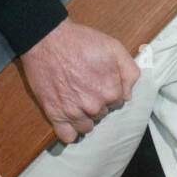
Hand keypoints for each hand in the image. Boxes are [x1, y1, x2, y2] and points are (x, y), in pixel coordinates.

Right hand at [19, 18, 140, 144]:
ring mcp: (74, 113)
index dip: (110, 89)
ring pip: (87, 127)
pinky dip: (69, 130)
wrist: (47, 40)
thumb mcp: (114, 48)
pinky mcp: (55, 115)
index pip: (118, 101)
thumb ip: (130, 72)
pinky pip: (68, 136)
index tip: (99, 80)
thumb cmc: (80, 42)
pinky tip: (68, 116)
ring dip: (84, 116)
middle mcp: (94, 107)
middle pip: (102, 113)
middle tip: (85, 85)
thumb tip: (128, 93)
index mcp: (111, 92)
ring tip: (76, 98)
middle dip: (97, 102)